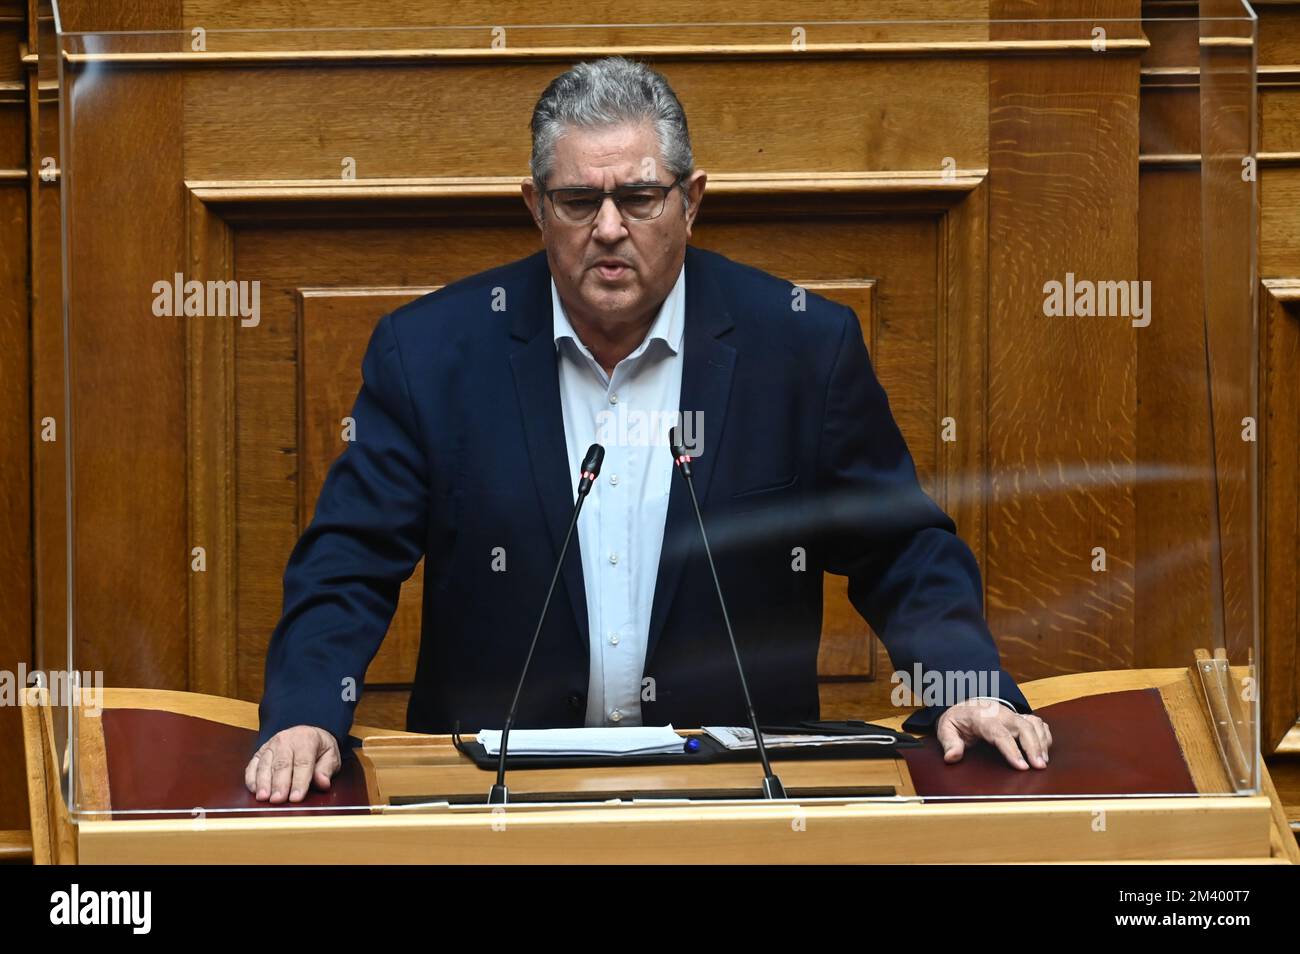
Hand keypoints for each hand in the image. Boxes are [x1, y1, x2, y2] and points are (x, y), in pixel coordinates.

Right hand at [244, 725, 340, 802]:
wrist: (305, 734)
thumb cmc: (318, 748)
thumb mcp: (331, 755)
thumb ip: (327, 769)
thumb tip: (323, 783)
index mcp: (306, 739)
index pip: (303, 762)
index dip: (299, 781)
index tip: (296, 798)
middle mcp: (286, 740)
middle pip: (281, 764)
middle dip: (279, 784)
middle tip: (278, 800)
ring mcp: (270, 746)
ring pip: (265, 765)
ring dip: (263, 782)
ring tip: (264, 798)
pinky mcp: (259, 753)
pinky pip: (253, 766)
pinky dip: (252, 779)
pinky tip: (255, 791)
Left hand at [936, 700, 1051, 769]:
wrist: (965, 705)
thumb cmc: (958, 720)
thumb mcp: (946, 730)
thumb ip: (949, 743)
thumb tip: (951, 757)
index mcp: (982, 718)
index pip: (1000, 734)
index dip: (1012, 750)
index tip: (1022, 766)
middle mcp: (1001, 714)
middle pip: (1022, 727)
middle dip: (1033, 746)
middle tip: (1039, 767)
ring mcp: (1012, 714)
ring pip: (1033, 724)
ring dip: (1041, 742)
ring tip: (1043, 763)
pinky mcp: (1020, 716)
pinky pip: (1037, 722)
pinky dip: (1044, 735)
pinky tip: (1045, 750)